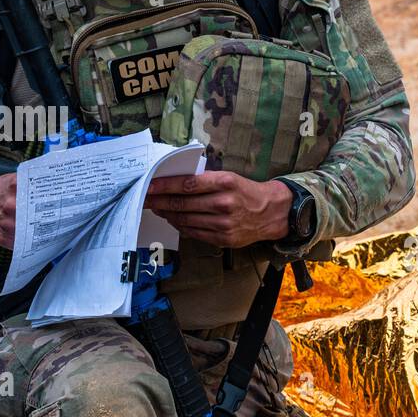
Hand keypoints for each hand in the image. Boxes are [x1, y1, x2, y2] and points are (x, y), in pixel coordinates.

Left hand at [145, 171, 291, 248]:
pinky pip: (194, 232)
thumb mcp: (229, 178)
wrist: (272, 213)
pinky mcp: (223, 239)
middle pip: (182, 203)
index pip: (187, 184)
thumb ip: (204, 180)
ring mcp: (223, 224)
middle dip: (160, 201)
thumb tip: (174, 183)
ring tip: (158, 208)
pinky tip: (174, 219)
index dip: (165, 186)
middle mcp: (224, 204)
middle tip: (146, 198)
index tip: (149, 185)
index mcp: (225, 183)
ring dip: (168, 214)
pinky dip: (180, 225)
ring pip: (185, 219)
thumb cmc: (246, 192)